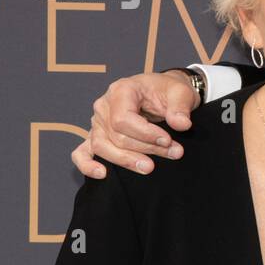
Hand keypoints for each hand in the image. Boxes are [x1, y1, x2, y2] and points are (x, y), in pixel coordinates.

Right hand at [71, 70, 198, 178]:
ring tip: (149, 167)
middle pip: (116, 135)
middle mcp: (104, 106)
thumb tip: (181, 124)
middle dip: (146, 148)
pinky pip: (83, 152)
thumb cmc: (170, 92)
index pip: (123, 119)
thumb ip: (181, 107)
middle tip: (175, 153)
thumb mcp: (182, 93)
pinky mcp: (97, 136)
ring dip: (126, 160)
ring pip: (102, 146)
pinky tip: (102, 174)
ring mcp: (98, 122)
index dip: (145, 134)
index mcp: (121, 90)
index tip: (168, 140)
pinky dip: (87, 164)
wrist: (164, 94)